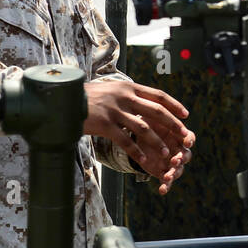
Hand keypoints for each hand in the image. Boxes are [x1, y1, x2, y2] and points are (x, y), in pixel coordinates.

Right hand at [84, 80, 195, 194]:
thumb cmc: (86, 97)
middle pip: (156, 111)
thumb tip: (143, 99)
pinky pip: (125, 141)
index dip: (174, 105)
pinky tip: (144, 160)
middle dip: (173, 124)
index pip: (158, 95)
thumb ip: (126, 94)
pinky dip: (136, 152)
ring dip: (157, 142)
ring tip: (166, 153)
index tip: (186, 114)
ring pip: (143, 128)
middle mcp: (123, 96)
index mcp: (128, 87)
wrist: (61, 99)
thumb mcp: (109, 89)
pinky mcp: (104, 124)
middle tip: (184, 135)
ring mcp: (114, 110)